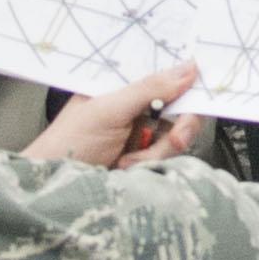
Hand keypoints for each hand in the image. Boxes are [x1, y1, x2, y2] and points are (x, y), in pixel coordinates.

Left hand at [25, 59, 205, 172]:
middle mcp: (136, 106)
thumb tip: (186, 69)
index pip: (162, 73)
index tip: (203, 84)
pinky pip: (169, 159)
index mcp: (122, 85)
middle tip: (173, 138)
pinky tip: (130, 168)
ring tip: (130, 161)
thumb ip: (149, 89)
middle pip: (180, 107)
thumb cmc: (68, 143)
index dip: (185, 78)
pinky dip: (153, 166)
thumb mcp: (109, 109)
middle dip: (179, 126)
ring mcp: (141, 134)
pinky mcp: (144, 159)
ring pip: (177, 136)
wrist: (55, 190)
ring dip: (158, 152)